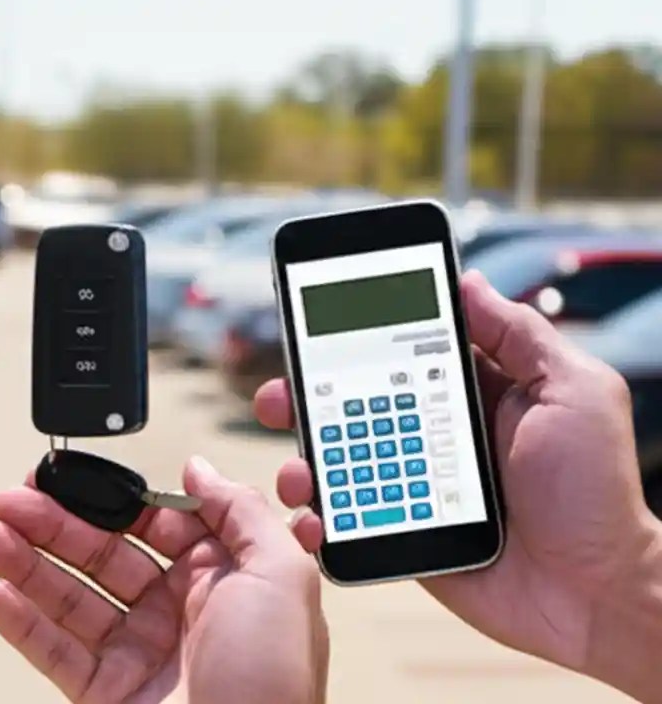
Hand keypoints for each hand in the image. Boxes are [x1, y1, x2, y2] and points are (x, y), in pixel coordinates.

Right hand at [0, 457, 327, 703]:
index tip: (71, 477)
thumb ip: (241, 510)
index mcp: (224, 581)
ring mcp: (139, 657)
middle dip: (54, 525)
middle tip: (11, 501)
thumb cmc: (274, 683)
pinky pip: (55, 651)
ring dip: (26, 565)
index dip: (112, 500)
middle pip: (104, 556)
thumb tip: (199, 468)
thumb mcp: (282, 576)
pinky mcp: (107, 696)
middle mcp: (179, 615)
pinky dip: (20, 622)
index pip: (157, 524)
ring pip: (71, 599)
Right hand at [254, 270, 661, 699]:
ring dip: (305, 460)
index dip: (356, 335)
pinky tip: (314, 518)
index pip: (401, 352)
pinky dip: (319, 519)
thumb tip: (468, 282)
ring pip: (339, 460)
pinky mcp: (402, 531)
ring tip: (298, 472)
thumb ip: (520, 336)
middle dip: (305, 395)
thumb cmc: (596, 492)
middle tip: (279, 396)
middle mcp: (435, 433)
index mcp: (471, 393)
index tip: (315, 323)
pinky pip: (346, 520)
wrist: (596, 593)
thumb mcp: (573, 392)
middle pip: (354, 403)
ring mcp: (413, 484)